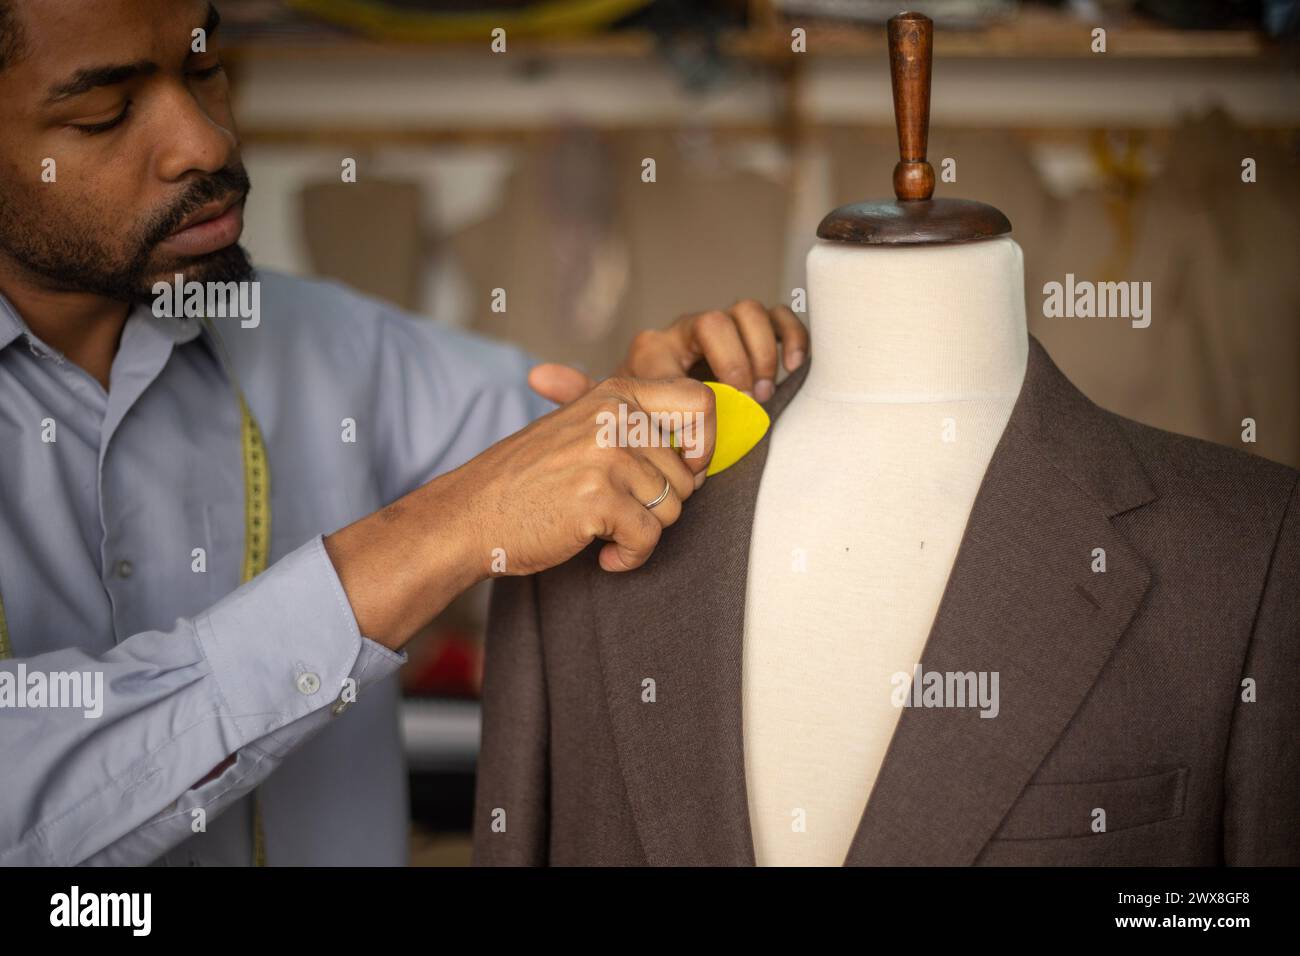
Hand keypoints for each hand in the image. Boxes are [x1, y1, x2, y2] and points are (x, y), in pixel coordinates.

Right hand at [447, 376, 714, 575]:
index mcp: (614, 394)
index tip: (685, 470)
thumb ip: (634, 426)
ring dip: (642, 532)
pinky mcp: (599, 500)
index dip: (704, 443)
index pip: (699, 401)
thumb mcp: (578, 428)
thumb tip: (699, 452)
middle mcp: (615, 418)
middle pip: (687, 473)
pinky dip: (629, 557)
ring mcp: (607, 457)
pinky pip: (648, 539)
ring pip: (673, 508)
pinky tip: (603, 553)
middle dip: (661, 504)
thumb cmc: (526, 480)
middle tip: (618, 512)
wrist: (469, 515)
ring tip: (602, 529)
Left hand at [528, 300, 808, 404]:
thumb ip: (581, 396)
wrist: (671, 433)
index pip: (697, 328)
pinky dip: (791, 338)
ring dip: (763, 353)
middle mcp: (694, 331)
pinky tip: (793, 367)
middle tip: (748, 399)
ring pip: (753, 313)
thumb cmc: (640, 428)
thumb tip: (536, 377)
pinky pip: (780, 318)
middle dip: (741, 359)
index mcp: (661, 345)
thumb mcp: (612, 413)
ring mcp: (729, 333)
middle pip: (726, 317)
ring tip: (763, 393)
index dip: (719, 364)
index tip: (723, 403)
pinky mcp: (761, 338)